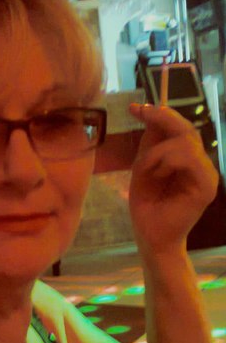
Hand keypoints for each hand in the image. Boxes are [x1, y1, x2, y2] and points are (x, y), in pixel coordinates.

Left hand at [128, 103, 217, 252]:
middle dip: (160, 119)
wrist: (150, 235)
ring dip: (158, 150)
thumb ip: (151, 142)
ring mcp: (207, 174)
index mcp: (188, 158)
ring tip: (146, 168)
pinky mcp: (207, 186)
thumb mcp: (143, 166)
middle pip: (186, 129)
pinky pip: (190, 158)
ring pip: (186, 142)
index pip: (180, 128)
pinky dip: (167, 161)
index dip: (161, 113)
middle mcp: (201, 163)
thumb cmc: (147, 203)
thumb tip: (151, 112)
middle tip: (139, 114)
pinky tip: (156, 174)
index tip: (134, 107)